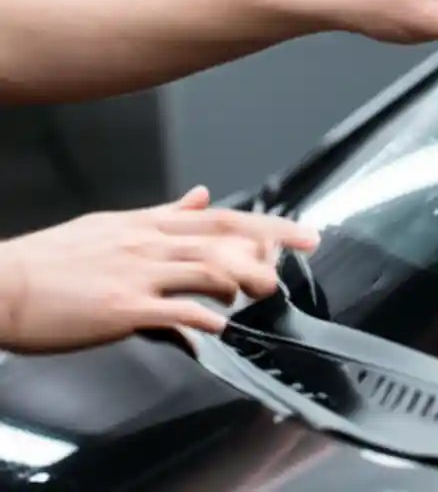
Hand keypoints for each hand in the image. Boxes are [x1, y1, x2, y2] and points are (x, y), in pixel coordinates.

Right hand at [0, 186, 319, 352]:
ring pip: (207, 269)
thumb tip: (202, 196)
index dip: (267, 225)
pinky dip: (203, 318)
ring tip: (262, 293)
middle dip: (270, 248)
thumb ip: (163, 213)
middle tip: (299, 258)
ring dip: (243, 281)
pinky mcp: (121, 307)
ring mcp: (136, 274)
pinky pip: (175, 310)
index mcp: (147, 225)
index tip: (302, 234)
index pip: (222, 219)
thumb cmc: (50, 260)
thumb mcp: (112, 224)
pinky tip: (219, 326)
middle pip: (224, 240)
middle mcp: (148, 244)